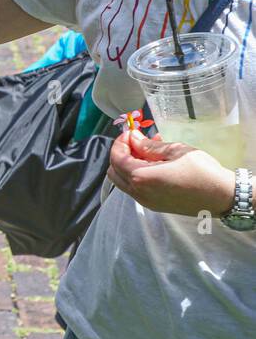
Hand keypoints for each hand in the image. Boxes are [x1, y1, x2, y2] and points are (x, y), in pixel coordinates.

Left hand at [106, 130, 235, 216]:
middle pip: (114, 171)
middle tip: (138, 141)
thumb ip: (149, 145)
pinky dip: (138, 175)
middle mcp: (139, 193)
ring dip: (129, 165)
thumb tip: (132, 138)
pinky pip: (136, 189)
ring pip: (124, 181)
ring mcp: (146, 202)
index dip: (120, 142)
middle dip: (121, 154)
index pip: (116, 158)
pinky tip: (155, 164)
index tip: (132, 132)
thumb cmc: (202, 171)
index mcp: (141, 177)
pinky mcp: (155, 206)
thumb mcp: (175, 151)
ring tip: (149, 150)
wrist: (223, 196)